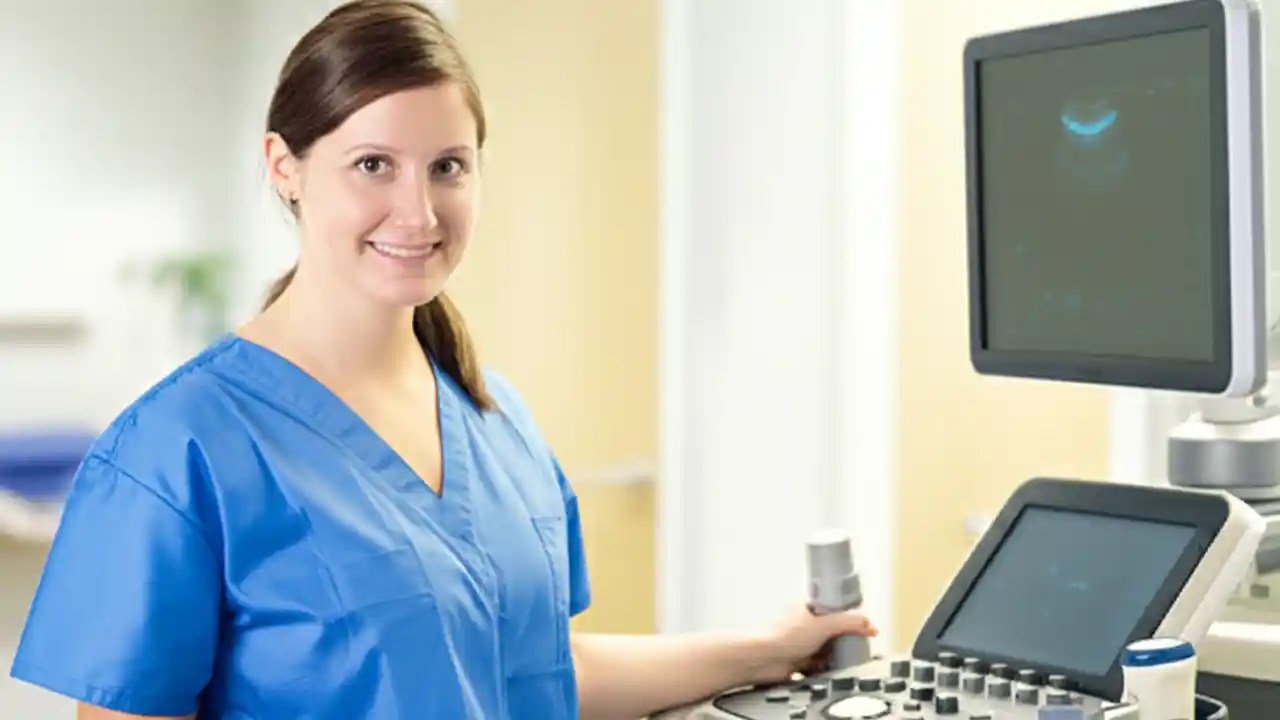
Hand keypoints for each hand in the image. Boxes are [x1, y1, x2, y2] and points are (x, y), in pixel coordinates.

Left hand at [752, 604, 878, 682]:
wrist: (763, 659)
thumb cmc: (784, 635)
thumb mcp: (824, 624)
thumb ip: (849, 622)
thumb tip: (869, 623)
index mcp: (810, 607)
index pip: (837, 608)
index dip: (851, 619)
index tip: (863, 628)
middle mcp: (806, 623)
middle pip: (834, 632)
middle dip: (843, 642)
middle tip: (853, 648)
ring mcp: (802, 642)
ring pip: (827, 650)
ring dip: (832, 657)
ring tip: (837, 660)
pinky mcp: (798, 660)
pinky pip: (818, 665)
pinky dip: (822, 669)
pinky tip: (824, 669)